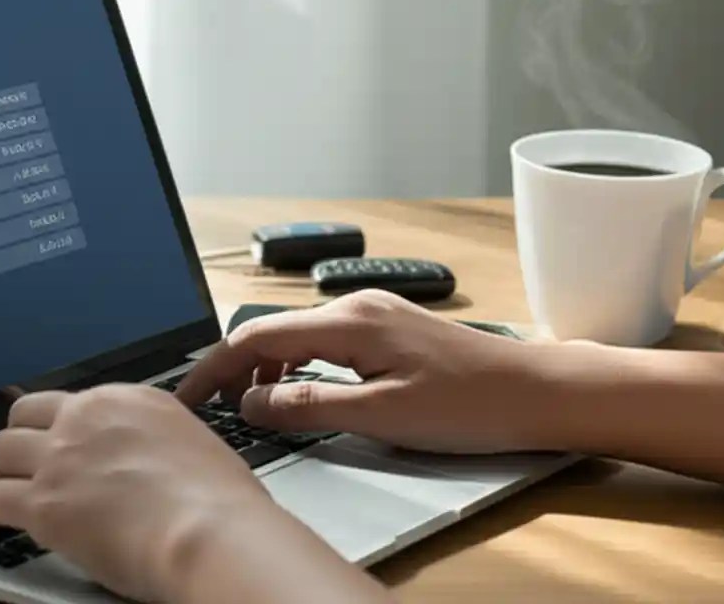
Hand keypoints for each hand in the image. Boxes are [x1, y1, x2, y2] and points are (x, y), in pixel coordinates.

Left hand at [0, 385, 281, 601]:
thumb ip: (157, 442)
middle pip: (24, 416)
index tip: (51, 438)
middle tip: (11, 460)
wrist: (212, 533)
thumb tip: (150, 463)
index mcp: (127, 400)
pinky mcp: (43, 504)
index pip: (71, 401)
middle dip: (14, 438)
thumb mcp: (192, 444)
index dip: (54, 423)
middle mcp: (87, 419)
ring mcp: (60, 459)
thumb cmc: (220, 503)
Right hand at [177, 290, 560, 453]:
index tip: (186, 398)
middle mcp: (356, 306)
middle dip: (233, 367)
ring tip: (254, 407)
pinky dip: (298, 365)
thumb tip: (251, 404)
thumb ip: (308, 407)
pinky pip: (324, 340)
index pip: (255, 337)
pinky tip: (302, 392)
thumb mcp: (380, 415)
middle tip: (211, 408)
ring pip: (297, 335)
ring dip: (267, 368)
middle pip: (270, 331)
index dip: (212, 369)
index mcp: (348, 322)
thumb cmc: (471, 405)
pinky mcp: (388, 328)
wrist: (537, 392)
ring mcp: (374, 313)